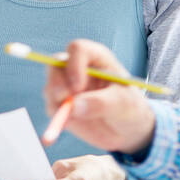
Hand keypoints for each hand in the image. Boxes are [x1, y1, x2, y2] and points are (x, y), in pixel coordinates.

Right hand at [43, 39, 155, 154]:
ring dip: (57, 102)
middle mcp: (78, 68)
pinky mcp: (62, 105)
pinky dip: (57, 118)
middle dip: (56, 82)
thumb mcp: (123, 104)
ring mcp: (67, 86)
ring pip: (50, 87)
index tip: (78, 87)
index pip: (77, 49)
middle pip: (55, 65)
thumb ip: (101, 103)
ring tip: (75, 117)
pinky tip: (71, 125)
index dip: (74, 65)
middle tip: (63, 98)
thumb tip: (74, 107)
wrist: (127, 129)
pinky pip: (51, 108)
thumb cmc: (129, 107)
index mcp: (96, 58)